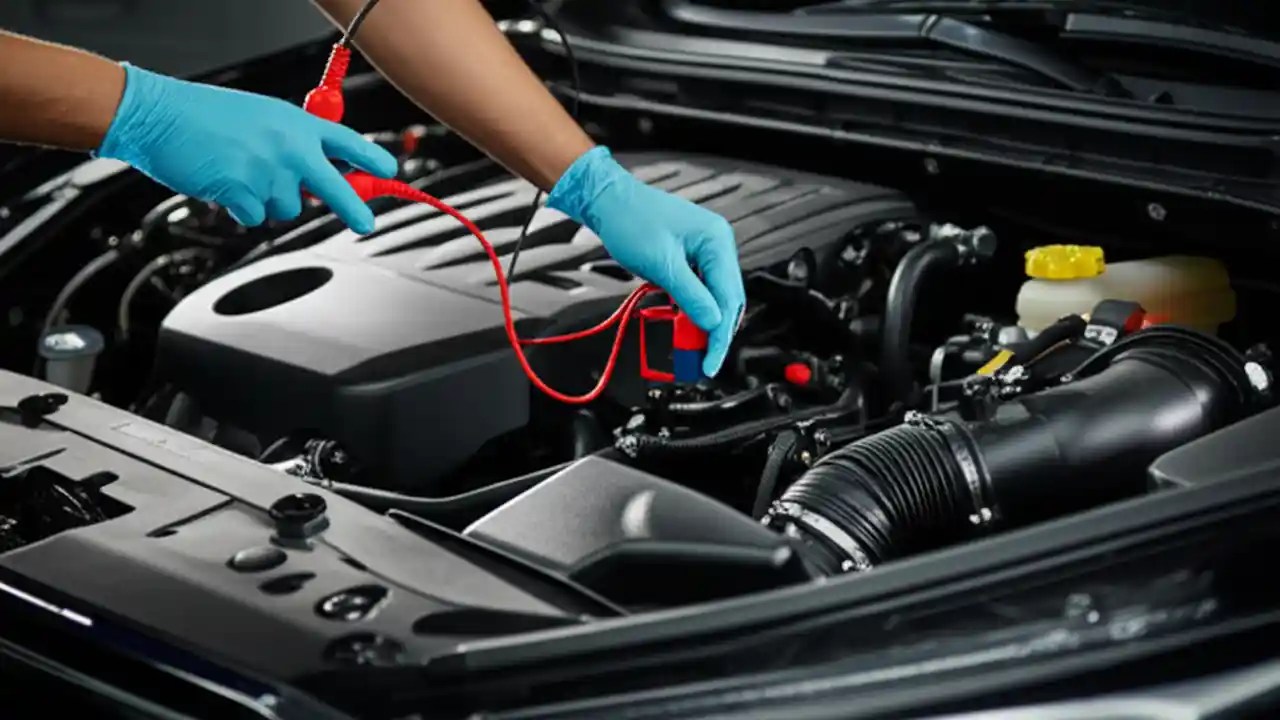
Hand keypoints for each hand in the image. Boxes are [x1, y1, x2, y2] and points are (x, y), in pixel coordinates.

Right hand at [96, 63, 396, 232]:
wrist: (159, 115)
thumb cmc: (204, 114)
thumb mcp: (262, 115)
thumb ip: (292, 141)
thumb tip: (319, 170)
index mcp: (296, 122)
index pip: (347, 142)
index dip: (372, 159)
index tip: (389, 172)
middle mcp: (289, 147)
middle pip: (336, 187)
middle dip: (354, 209)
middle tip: (365, 223)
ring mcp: (268, 171)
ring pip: (287, 207)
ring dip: (268, 200)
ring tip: (242, 173)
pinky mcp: (245, 193)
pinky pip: (256, 216)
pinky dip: (242, 207)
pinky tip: (226, 183)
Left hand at [548, 147, 745, 376]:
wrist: (608, 201)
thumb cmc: (631, 221)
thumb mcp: (662, 266)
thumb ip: (691, 297)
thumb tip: (712, 323)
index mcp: (717, 241)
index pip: (729, 297)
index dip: (720, 335)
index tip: (710, 362)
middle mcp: (717, 244)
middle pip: (726, 299)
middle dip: (713, 331)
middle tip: (700, 360)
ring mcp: (705, 250)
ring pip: (712, 297)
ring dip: (701, 321)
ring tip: (689, 347)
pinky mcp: (690, 256)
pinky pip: (698, 288)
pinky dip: (690, 308)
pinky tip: (681, 322)